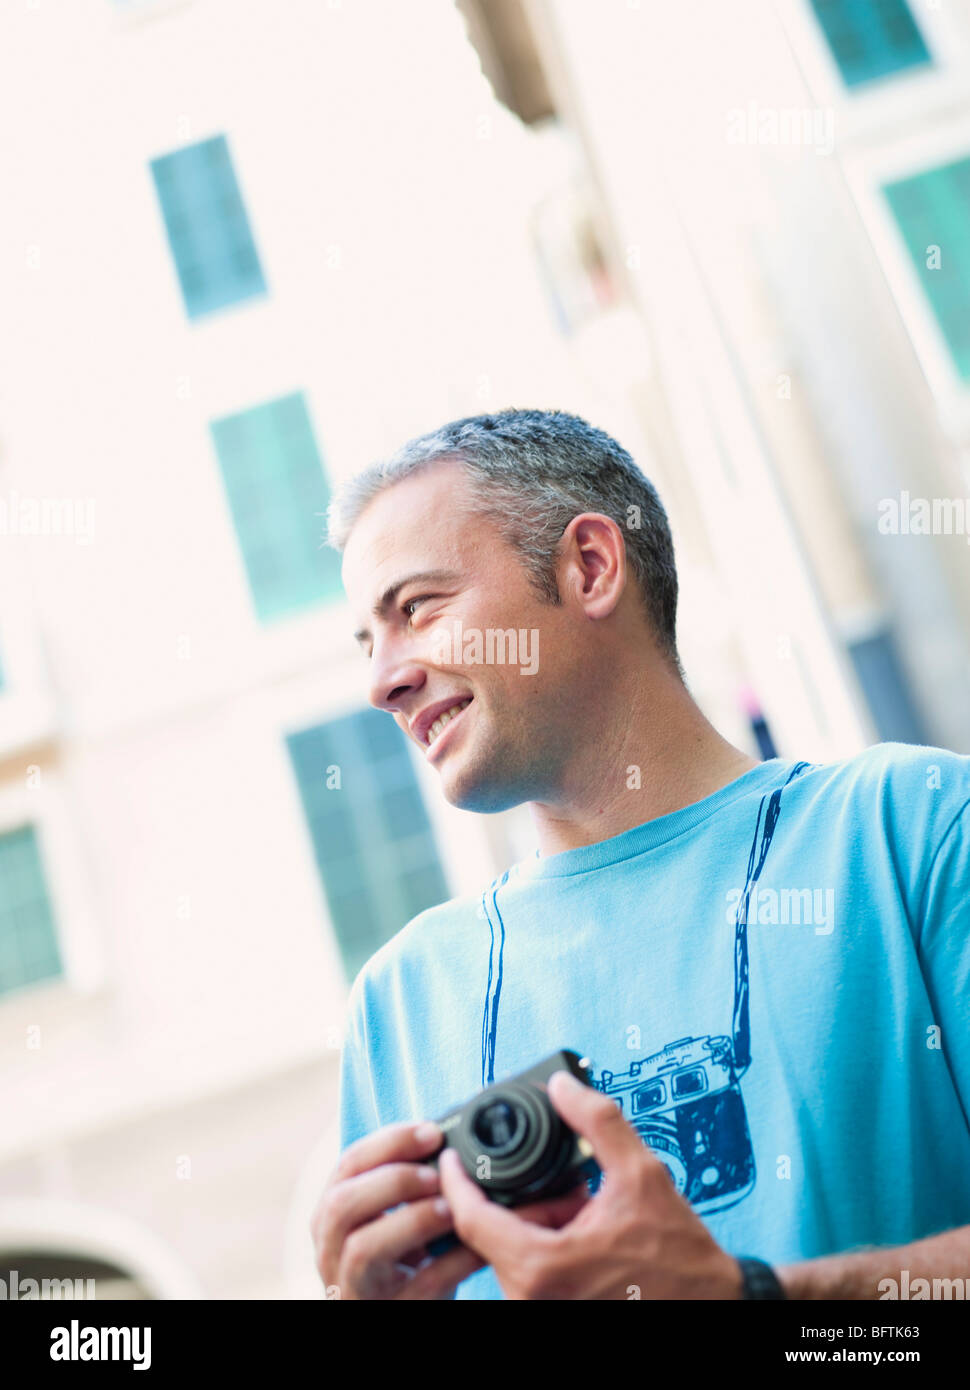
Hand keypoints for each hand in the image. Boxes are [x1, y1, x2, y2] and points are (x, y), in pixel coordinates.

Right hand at [310, 1120, 485, 1299]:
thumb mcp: (393, 1218)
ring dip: (412, 1219)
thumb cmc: (404, 1261)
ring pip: (363, 1248)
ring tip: (452, 1210)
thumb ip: (407, 1184)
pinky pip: (416, 1286)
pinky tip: (478, 1249)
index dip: (390, 1142)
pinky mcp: (386, 1312)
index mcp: (333, 1213)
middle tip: (438, 1174)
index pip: (348, 1164)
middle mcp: (330, 1250)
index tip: (432, 1131)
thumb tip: (450, 1140)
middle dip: (394, 1179)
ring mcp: (352, 1287)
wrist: (407, 1308)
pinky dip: (450, 1264)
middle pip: (342, 1204)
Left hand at [437, 1069, 744, 1299]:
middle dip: (529, 1200)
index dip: (455, 1180)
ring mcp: (541, 1312)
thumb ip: (598, 1120)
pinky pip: (533, 1274)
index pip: (471, 1218)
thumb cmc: (679, 1254)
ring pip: (516, 1252)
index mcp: (540, 1268)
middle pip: (497, 1232)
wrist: (712, 1305)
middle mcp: (531, 1300)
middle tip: (575, 1192)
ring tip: (590, 1215)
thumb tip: (563, 1084)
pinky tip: (590, 1238)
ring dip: (543, 1224)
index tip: (450, 1154)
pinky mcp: (553, 1315)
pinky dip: (552, 1246)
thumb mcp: (641, 1172)